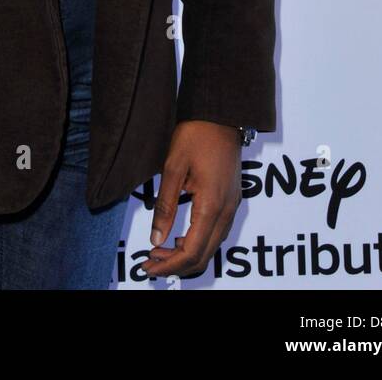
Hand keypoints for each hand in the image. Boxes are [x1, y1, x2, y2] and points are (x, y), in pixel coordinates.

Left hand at [142, 120, 242, 278]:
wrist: (221, 114)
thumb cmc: (196, 134)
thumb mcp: (173, 168)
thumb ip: (165, 206)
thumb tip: (156, 238)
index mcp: (212, 205)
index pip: (192, 251)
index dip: (169, 264)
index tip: (148, 265)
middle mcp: (227, 211)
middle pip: (204, 255)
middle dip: (176, 265)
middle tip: (150, 263)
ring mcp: (232, 207)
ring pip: (212, 247)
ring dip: (187, 255)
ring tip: (160, 251)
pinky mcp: (232, 201)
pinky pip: (217, 233)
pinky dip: (199, 243)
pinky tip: (180, 237)